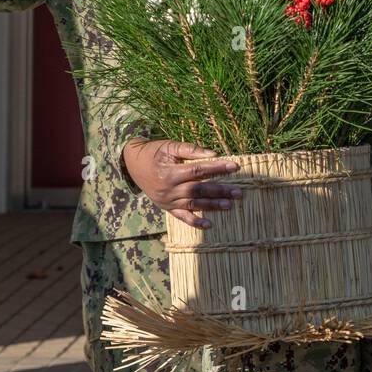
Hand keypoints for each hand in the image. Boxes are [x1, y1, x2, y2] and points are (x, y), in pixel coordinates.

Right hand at [122, 139, 241, 228]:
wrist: (133, 164)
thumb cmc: (155, 152)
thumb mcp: (170, 146)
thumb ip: (191, 150)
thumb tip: (213, 154)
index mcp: (170, 172)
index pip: (198, 170)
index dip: (217, 168)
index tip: (234, 166)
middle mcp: (169, 189)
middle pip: (198, 190)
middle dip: (219, 191)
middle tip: (238, 192)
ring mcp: (168, 200)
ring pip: (193, 204)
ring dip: (212, 206)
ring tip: (229, 205)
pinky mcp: (167, 207)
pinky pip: (182, 217)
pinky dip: (195, 222)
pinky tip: (209, 224)